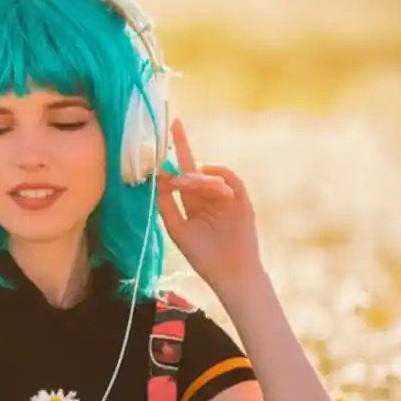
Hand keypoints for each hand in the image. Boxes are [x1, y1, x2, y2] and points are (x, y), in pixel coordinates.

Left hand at [155, 117, 263, 290]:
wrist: (229, 273)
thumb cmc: (203, 256)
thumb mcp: (177, 230)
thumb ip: (167, 205)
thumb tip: (158, 179)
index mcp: (192, 203)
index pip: (181, 175)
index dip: (173, 157)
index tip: (164, 135)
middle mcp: (208, 197)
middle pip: (194, 167)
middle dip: (183, 146)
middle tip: (175, 127)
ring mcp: (225, 197)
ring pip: (209, 175)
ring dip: (195, 176)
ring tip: (184, 184)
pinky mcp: (241, 200)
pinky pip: (230, 180)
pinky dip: (218, 176)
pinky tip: (208, 178)